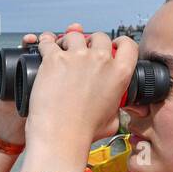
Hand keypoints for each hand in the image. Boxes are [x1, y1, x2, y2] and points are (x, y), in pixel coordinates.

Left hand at [23, 28, 136, 146]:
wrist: (60, 136)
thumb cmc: (84, 132)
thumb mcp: (113, 122)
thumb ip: (116, 108)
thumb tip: (115, 106)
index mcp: (120, 73)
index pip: (128, 45)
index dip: (119, 42)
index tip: (112, 44)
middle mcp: (101, 60)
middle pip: (99, 37)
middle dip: (90, 41)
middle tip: (81, 51)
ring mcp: (77, 57)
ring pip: (74, 35)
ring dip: (67, 40)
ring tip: (61, 49)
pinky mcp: (54, 59)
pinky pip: (48, 42)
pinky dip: (45, 42)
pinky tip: (43, 45)